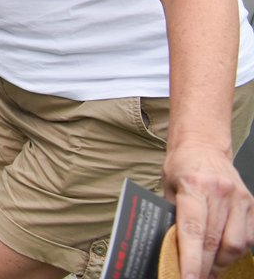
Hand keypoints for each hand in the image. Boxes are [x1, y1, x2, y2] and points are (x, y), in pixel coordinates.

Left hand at [163, 139, 253, 277]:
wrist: (203, 145)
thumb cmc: (182, 167)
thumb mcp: (167, 187)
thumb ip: (171, 216)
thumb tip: (171, 249)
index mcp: (194, 186)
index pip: (193, 230)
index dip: (191, 259)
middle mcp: (220, 192)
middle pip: (214, 241)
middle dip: (204, 267)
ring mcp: (239, 199)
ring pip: (235, 244)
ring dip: (221, 262)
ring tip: (208, 269)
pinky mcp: (251, 204)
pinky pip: (248, 238)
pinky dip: (236, 251)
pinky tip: (223, 254)